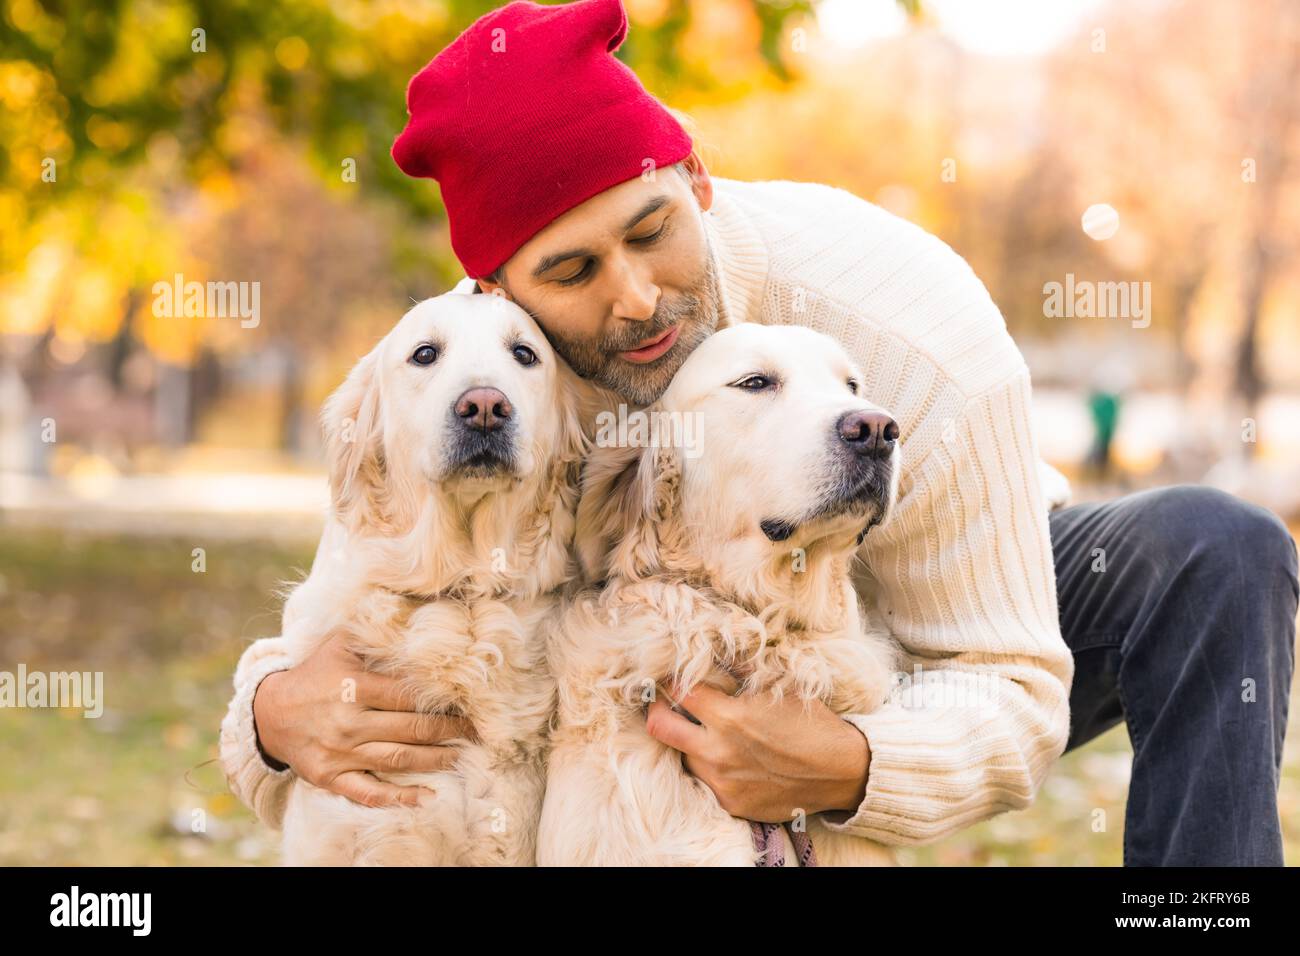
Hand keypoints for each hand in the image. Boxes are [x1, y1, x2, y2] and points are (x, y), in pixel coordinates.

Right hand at [253, 632, 478, 808]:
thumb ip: (374, 632)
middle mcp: (350, 721)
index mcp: (355, 686)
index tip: (469, 700)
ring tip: (464, 756)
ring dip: (435, 760)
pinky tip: (426, 797)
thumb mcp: (339, 644)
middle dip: (450, 730)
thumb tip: (414, 614)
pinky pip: (368, 792)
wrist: (270, 712)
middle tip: (478, 730)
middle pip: (411, 728)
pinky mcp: (331, 777)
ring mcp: (340, 752)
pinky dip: (398, 797)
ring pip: (397, 759)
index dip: (442, 700)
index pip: (409, 695)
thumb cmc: (316, 673)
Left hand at [644, 681, 869, 822]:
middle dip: (658, 711)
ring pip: (682, 756)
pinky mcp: (730, 804)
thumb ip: (741, 670)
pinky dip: (709, 766)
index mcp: (730, 717)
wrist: (842, 772)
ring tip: (707, 732)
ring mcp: (722, 782)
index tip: (672, 677)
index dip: (671, 681)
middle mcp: (718, 752)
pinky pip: (703, 781)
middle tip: (666, 704)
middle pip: (660, 727)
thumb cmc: (812, 724)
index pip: (677, 692)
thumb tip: (715, 649)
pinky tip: (727, 757)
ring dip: (688, 741)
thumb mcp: (779, 686)